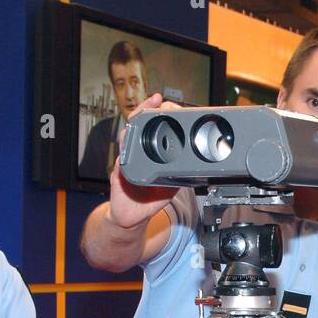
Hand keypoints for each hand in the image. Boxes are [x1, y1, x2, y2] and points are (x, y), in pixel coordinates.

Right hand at [107, 93, 182, 228]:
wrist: (132, 216)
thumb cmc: (149, 199)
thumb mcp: (171, 185)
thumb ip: (180, 174)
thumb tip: (199, 168)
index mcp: (147, 152)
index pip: (150, 126)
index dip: (155, 111)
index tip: (164, 102)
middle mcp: (135, 152)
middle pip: (137, 123)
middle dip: (146, 108)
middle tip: (157, 101)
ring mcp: (126, 161)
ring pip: (127, 135)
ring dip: (135, 123)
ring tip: (144, 112)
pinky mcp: (119, 174)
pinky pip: (121, 159)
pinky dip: (126, 151)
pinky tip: (130, 142)